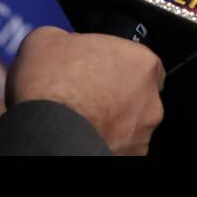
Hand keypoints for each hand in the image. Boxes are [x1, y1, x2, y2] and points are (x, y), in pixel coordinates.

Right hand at [6, 26, 164, 154]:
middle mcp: (150, 99)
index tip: (96, 67)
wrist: (45, 130)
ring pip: (129, 123)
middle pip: (137, 93)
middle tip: (84, 93)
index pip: (139, 60)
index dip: (115, 63)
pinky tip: (80, 134)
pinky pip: (118, 146)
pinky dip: (103, 141)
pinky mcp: (128, 158)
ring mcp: (141, 133)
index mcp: (141, 61)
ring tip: (80, 117)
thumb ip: (69, 39)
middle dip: (115, 93)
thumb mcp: (49, 38)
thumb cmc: (52, 85)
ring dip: (111, 120)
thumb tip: (62, 44)